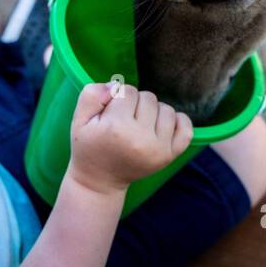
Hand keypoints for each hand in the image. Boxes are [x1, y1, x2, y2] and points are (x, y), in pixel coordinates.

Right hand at [67, 83, 192, 196]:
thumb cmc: (89, 146)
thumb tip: (116, 84)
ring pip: (167, 109)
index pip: (127, 91)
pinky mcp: (170, 156)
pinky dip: (177, 121)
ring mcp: (159, 149)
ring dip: (154, 113)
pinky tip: (161, 126)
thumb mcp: (79, 120)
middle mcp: (141, 139)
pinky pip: (186, 127)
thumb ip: (92, 95)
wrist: (100, 181)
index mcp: (116, 128)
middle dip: (135, 104)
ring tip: (139, 126)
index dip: (117, 98)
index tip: (110, 114)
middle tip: (124, 122)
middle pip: (149, 98)